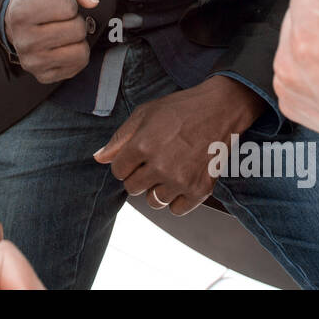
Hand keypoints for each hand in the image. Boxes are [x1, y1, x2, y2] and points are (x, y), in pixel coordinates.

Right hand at [4, 0, 98, 83]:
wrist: (15, 20)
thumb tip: (93, 1)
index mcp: (20, 12)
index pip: (68, 5)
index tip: (54, 1)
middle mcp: (23, 41)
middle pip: (77, 29)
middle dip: (75, 19)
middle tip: (60, 18)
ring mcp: (32, 62)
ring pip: (81, 51)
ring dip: (78, 37)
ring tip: (62, 30)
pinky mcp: (43, 76)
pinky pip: (79, 65)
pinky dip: (76, 52)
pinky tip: (62, 45)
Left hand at [93, 75, 265, 214]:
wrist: (220, 110)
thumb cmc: (180, 109)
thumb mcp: (145, 114)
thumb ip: (120, 138)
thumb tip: (99, 158)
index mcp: (142, 146)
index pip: (118, 171)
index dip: (125, 164)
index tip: (136, 158)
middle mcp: (160, 166)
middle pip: (133, 189)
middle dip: (138, 177)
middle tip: (153, 163)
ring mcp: (180, 180)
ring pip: (154, 201)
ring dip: (157, 189)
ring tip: (169, 170)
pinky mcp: (199, 189)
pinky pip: (176, 209)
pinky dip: (176, 199)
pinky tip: (181, 181)